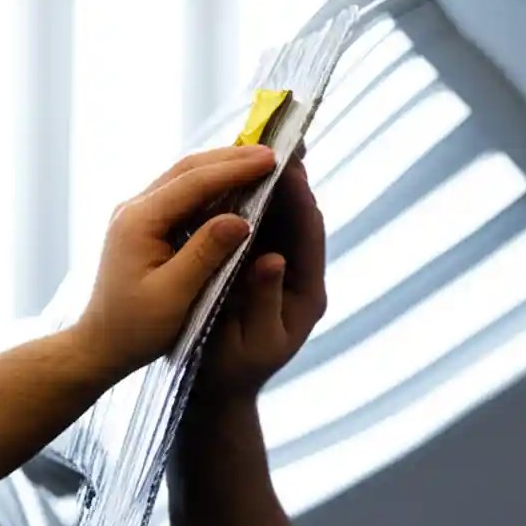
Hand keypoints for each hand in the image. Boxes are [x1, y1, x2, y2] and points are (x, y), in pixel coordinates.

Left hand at [74, 145, 276, 377]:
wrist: (101, 345)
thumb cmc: (135, 329)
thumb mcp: (174, 296)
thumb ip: (206, 254)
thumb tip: (242, 220)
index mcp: (138, 221)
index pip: (193, 182)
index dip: (235, 169)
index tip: (271, 159)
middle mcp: (134, 208)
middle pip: (188, 170)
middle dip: (233, 159)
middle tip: (274, 153)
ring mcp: (137, 214)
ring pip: (185, 178)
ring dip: (223, 169)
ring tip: (262, 163)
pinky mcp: (145, 225)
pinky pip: (183, 195)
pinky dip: (212, 187)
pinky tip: (237, 189)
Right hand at [193, 154, 326, 402]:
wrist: (215, 391)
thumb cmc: (232, 373)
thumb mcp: (251, 344)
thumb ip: (263, 302)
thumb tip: (271, 258)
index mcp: (306, 293)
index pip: (309, 233)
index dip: (300, 195)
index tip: (287, 163)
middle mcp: (297, 273)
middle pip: (298, 214)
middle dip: (287, 175)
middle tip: (274, 134)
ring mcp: (276, 265)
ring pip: (277, 213)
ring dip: (266, 179)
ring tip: (252, 140)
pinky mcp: (254, 262)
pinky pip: (254, 222)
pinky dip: (245, 197)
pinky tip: (227, 173)